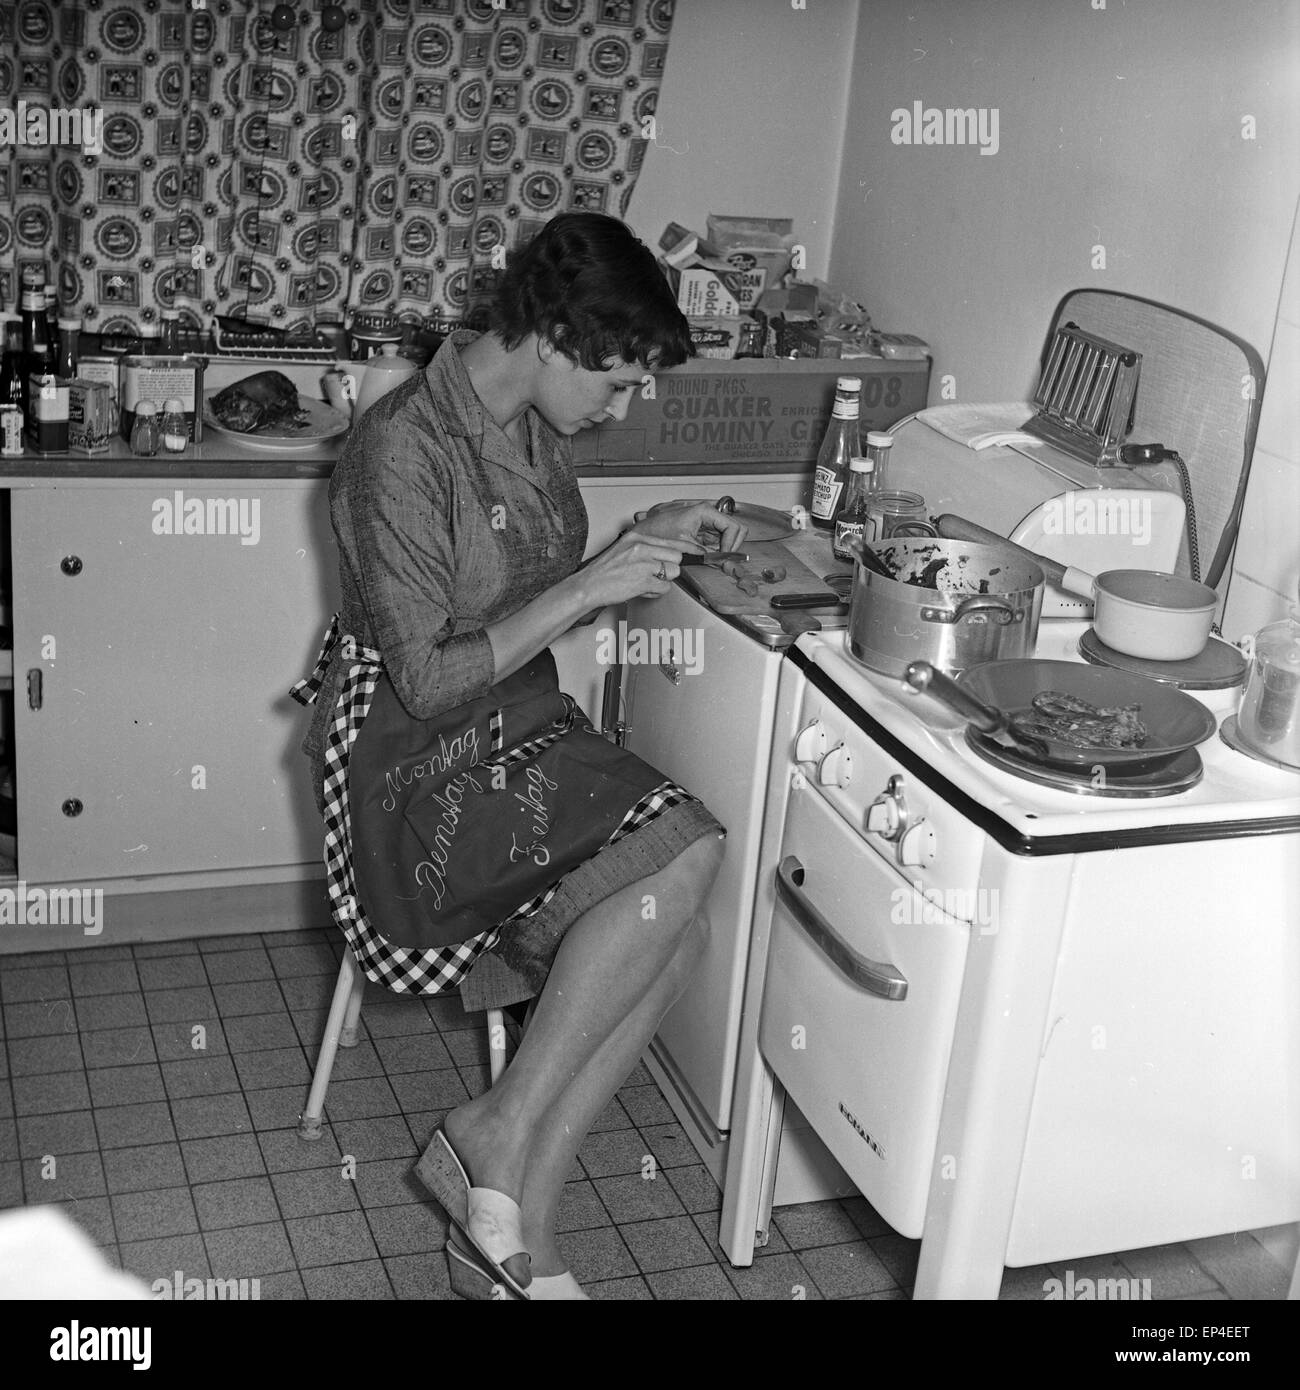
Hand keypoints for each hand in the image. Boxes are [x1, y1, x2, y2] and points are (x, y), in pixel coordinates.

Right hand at [577, 528, 705, 607]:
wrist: (587, 586)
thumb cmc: (604, 571)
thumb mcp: (625, 549)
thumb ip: (646, 548)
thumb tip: (669, 553)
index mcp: (637, 537)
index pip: (672, 541)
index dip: (684, 551)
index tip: (695, 554)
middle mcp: (641, 547)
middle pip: (676, 556)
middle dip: (670, 568)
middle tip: (655, 574)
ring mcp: (643, 564)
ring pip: (673, 572)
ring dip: (663, 580)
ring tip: (645, 581)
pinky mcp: (643, 580)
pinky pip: (664, 588)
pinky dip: (655, 592)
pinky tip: (641, 589)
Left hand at [632, 499, 748, 554]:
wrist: (643, 533)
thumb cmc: (656, 532)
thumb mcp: (684, 546)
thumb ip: (705, 554)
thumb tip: (720, 562)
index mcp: (704, 511)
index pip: (733, 527)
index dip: (731, 544)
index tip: (725, 556)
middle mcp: (707, 513)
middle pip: (734, 529)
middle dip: (731, 545)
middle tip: (724, 559)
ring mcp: (705, 522)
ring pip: (727, 535)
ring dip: (724, 548)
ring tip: (714, 559)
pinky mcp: (701, 530)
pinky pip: (717, 540)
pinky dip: (717, 549)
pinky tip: (709, 557)